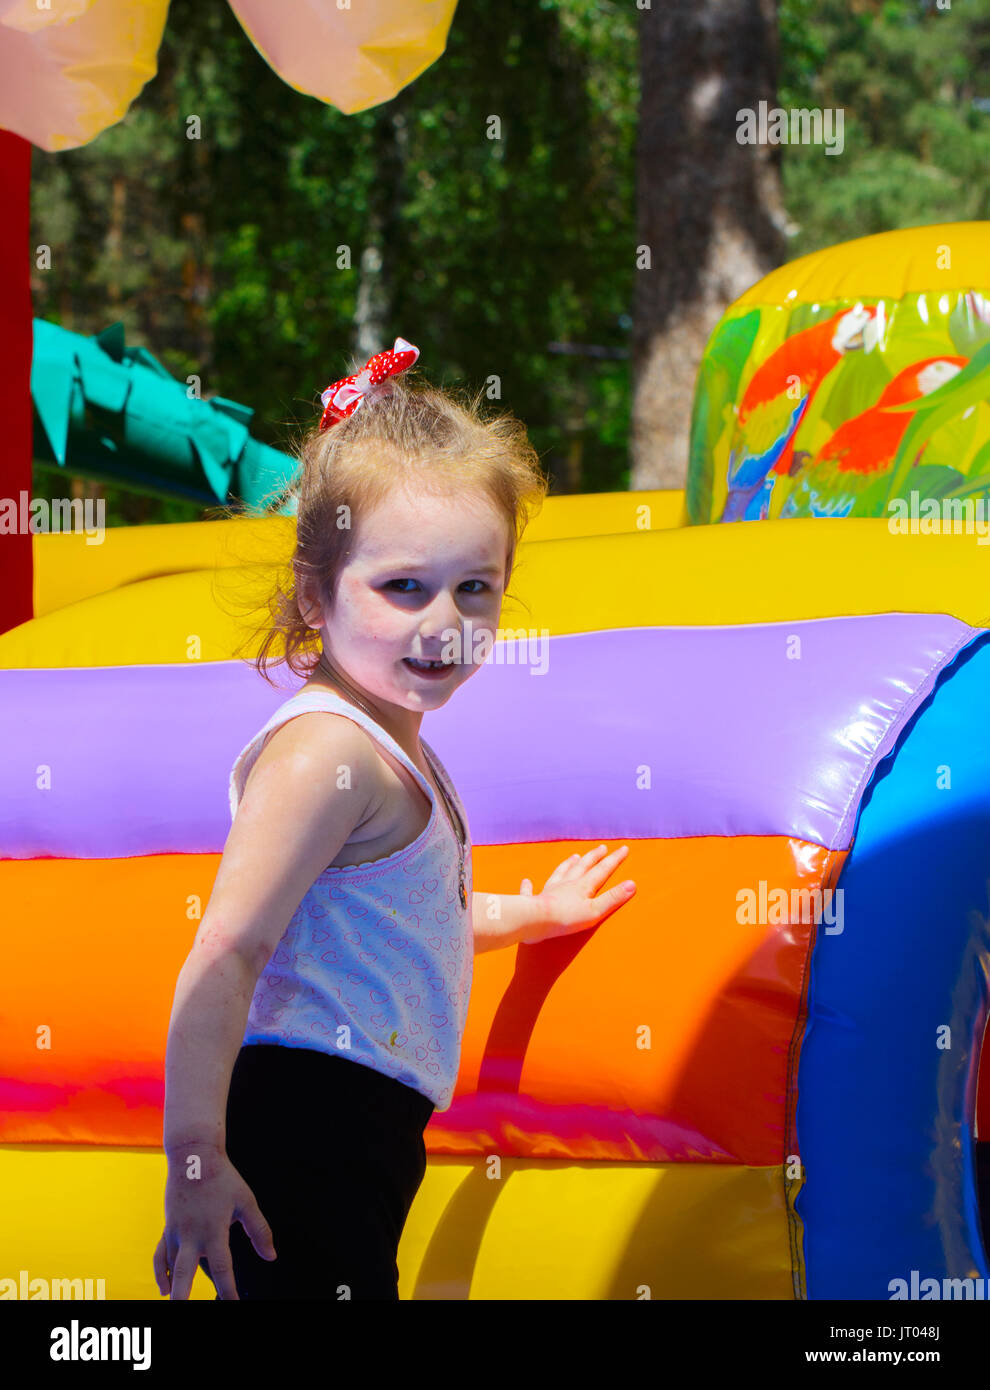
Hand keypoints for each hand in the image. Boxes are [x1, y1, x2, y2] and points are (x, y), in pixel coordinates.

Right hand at [153, 1144, 276, 1300]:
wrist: (192, 1156)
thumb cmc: (223, 1178)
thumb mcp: (246, 1201)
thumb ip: (259, 1230)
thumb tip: (271, 1257)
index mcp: (214, 1229)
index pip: (222, 1267)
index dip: (228, 1290)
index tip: (234, 1304)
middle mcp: (191, 1234)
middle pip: (185, 1273)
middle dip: (185, 1295)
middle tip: (185, 1311)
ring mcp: (176, 1232)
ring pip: (173, 1267)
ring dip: (176, 1287)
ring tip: (178, 1305)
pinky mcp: (167, 1228)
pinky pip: (160, 1255)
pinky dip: (160, 1273)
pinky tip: (164, 1289)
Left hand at [518, 844, 634, 944]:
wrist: (535, 921)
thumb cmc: (566, 918)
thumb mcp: (595, 911)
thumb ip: (612, 898)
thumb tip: (632, 884)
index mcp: (582, 886)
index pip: (602, 870)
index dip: (614, 859)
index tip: (624, 848)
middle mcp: (566, 884)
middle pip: (582, 866)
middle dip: (593, 857)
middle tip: (602, 847)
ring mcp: (549, 891)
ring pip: (560, 873)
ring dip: (567, 864)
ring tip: (574, 856)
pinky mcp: (533, 901)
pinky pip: (531, 891)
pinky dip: (529, 886)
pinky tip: (527, 881)